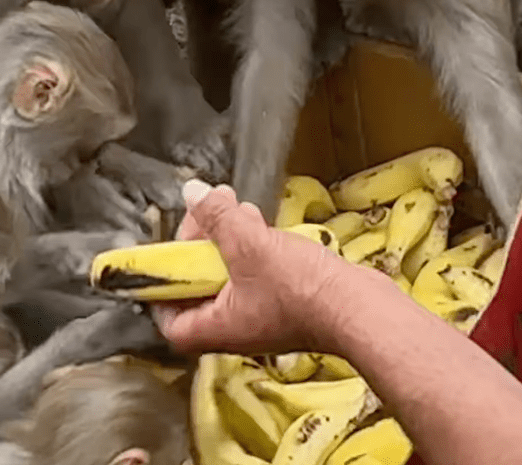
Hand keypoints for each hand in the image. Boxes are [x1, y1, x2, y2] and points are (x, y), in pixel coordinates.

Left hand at [151, 180, 347, 354]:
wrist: (361, 308)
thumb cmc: (302, 291)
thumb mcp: (249, 245)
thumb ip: (216, 218)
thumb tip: (192, 193)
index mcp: (215, 327)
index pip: (167, 317)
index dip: (160, 285)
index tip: (166, 252)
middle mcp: (234, 329)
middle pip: (197, 288)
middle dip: (198, 245)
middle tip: (205, 213)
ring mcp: (260, 317)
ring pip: (228, 276)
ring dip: (226, 239)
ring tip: (234, 206)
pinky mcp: (284, 303)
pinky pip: (254, 273)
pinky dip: (251, 248)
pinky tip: (259, 221)